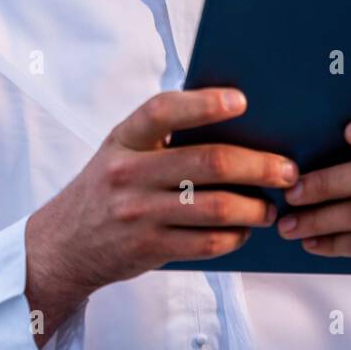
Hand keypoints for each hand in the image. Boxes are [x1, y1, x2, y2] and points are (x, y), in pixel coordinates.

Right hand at [25, 88, 297, 345]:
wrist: (63, 244)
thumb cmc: (108, 187)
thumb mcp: (121, 150)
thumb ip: (163, 137)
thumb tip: (236, 125)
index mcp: (124, 137)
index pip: (164, 110)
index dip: (204, 104)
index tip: (242, 101)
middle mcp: (128, 172)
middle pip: (208, 162)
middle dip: (258, 165)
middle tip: (287, 170)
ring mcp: (137, 213)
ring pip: (216, 207)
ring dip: (254, 208)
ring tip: (270, 206)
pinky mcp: (148, 248)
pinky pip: (207, 242)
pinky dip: (235, 236)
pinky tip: (244, 230)